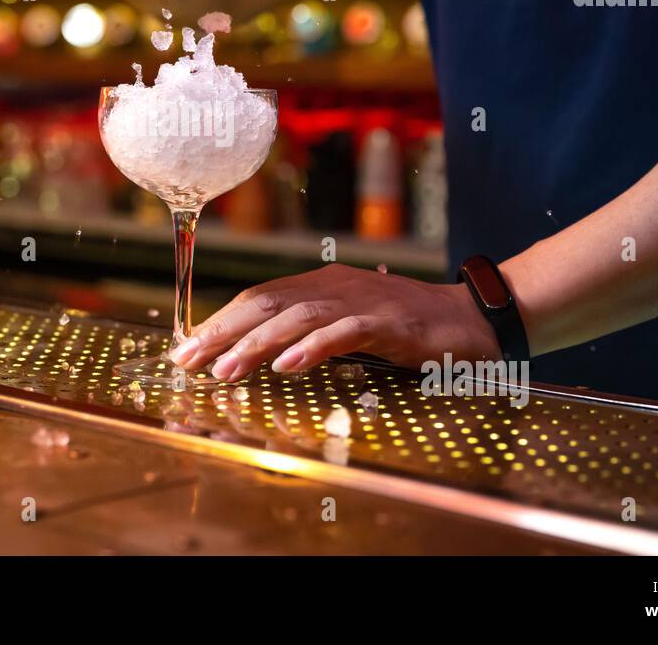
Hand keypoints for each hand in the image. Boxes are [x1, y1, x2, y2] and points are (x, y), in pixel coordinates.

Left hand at [169, 265, 500, 381]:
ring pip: (297, 317)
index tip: (185, 350)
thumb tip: (257, 356)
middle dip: (222, 332)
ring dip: (257, 344)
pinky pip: (344, 332)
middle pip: (267, 303)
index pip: (258, 299)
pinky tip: (288, 365)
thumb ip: (309, 333)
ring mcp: (362, 302)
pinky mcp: (391, 322)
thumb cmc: (407, 329)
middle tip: (188, 361)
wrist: (472, 318)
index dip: (219, 322)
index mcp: (320, 286)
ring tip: (226, 370)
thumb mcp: (349, 326)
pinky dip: (313, 348)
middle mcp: (334, 287)